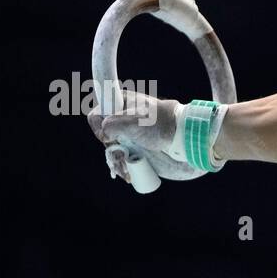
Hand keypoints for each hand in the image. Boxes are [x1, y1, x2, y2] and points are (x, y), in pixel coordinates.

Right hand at [86, 90, 201, 183]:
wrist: (180, 133)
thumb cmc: (159, 124)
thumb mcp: (134, 122)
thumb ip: (113, 124)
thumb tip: (104, 134)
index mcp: (118, 103)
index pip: (96, 115)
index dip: (99, 129)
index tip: (109, 140)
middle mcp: (120, 115)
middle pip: (103, 134)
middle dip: (110, 149)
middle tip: (120, 160)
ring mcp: (126, 128)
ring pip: (112, 145)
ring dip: (116, 160)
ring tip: (125, 172)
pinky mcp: (133, 140)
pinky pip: (122, 151)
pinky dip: (123, 162)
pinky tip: (126, 173)